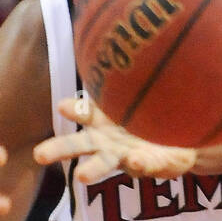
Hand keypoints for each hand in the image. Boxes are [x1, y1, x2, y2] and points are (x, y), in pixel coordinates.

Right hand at [33, 95, 197, 182]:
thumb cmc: (149, 113)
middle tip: (39, 155)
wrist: (183, 137)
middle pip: (78, 145)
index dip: (74, 109)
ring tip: (80, 176)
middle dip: (59, 149)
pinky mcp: (148, 166)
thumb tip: (110, 43)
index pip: (83, 112)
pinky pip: (143, 166)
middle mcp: (107, 141)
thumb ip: (122, 82)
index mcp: (102, 120)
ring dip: (92, 169)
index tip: (63, 107)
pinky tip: (134, 160)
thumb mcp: (136, 96)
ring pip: (104, 163)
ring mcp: (125, 156)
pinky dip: (138, 163)